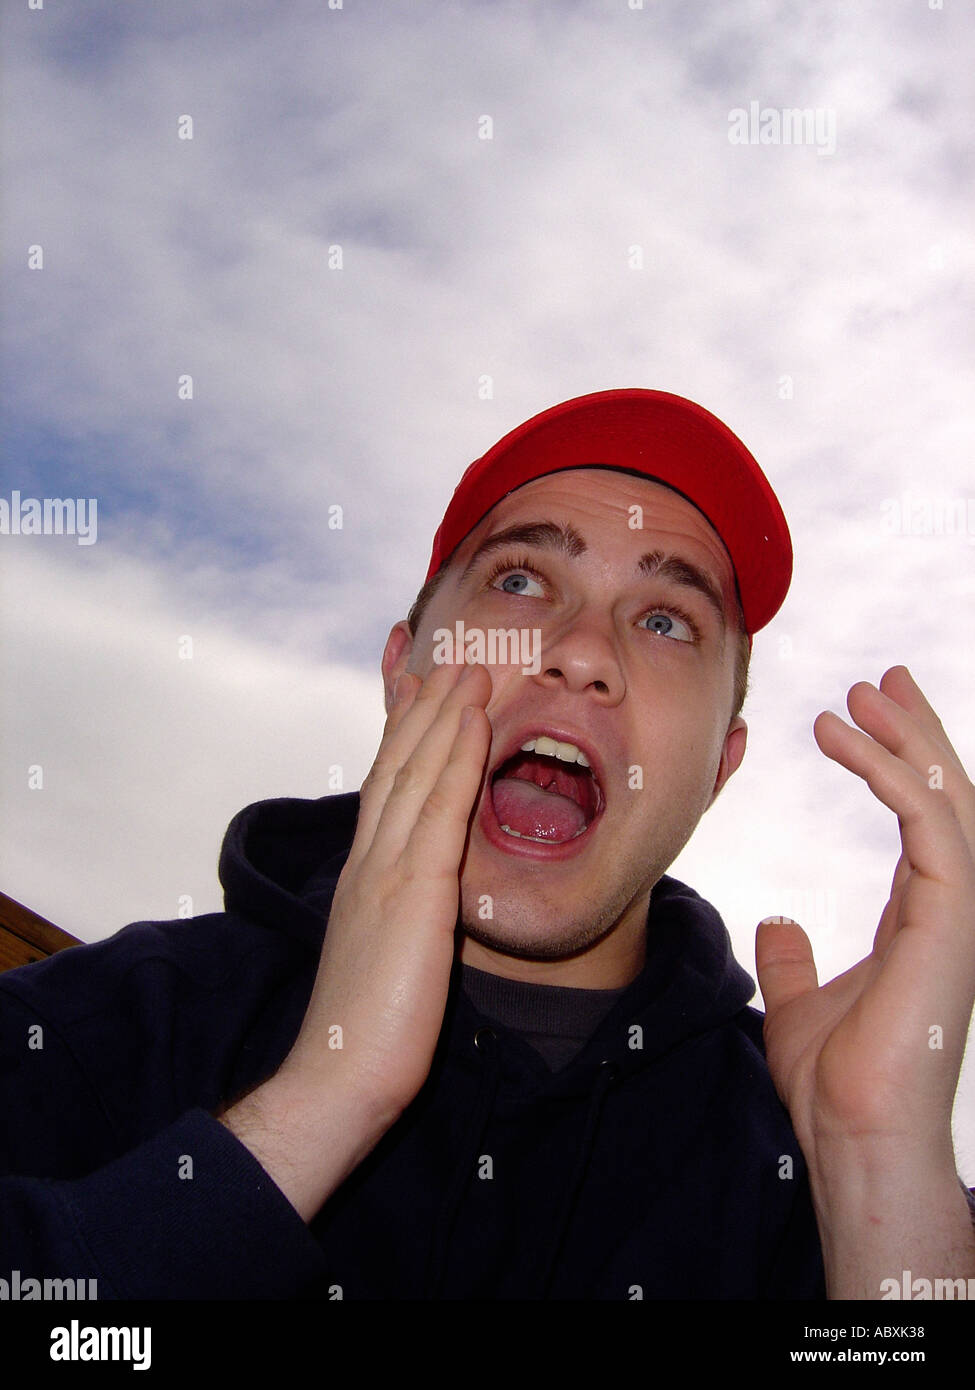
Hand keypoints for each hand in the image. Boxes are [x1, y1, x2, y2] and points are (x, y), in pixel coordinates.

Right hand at [284, 658, 491, 1116]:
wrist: (338, 1076)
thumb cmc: (366, 1031)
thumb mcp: (385, 954)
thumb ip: (401, 914)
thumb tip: (420, 898)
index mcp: (364, 874)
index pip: (384, 786)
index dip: (400, 732)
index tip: (413, 687)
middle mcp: (369, 859)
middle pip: (397, 763)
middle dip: (423, 704)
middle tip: (444, 654)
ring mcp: (386, 870)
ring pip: (417, 771)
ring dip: (446, 712)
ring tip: (469, 663)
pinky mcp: (411, 892)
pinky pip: (441, 810)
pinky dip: (459, 758)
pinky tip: (477, 721)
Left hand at [755, 666, 974, 1291]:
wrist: (854, 1134)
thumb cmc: (835, 1084)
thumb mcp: (801, 1002)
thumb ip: (794, 960)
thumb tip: (777, 925)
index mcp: (922, 918)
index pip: (922, 819)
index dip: (900, 761)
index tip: (867, 712)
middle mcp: (948, 907)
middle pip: (945, 795)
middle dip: (916, 731)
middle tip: (882, 677)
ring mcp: (957, 911)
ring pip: (947, 797)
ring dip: (906, 737)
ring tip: (862, 691)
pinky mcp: (950, 916)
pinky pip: (929, 820)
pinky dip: (891, 771)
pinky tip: (847, 738)